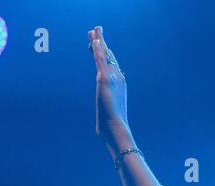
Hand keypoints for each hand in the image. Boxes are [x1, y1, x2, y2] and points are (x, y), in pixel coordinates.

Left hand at [89, 26, 130, 148]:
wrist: (116, 128)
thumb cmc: (113, 128)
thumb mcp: (111, 115)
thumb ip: (109, 110)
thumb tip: (105, 119)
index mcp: (120, 85)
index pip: (113, 65)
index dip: (106, 54)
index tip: (100, 45)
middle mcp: (118, 78)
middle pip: (109, 56)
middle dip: (103, 42)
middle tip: (97, 31)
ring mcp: (112, 77)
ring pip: (105, 54)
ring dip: (99, 40)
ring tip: (94, 29)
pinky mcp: (104, 79)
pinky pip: (100, 59)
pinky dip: (97, 48)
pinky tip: (93, 39)